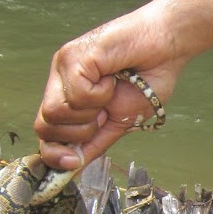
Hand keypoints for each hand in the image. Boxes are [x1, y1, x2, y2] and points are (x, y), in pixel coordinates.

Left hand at [34, 0, 184, 169]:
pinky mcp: (74, 56)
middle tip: (104, 113)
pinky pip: (76, 95)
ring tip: (110, 91)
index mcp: (68, 96)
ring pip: (56, 112)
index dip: (54, 153)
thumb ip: (94, 142)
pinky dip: (101, 94)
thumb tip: (73, 167)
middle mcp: (60, 80)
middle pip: (44, 127)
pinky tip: (112, 77)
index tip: (73, 163)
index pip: (45, 132)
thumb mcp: (119, 122)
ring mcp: (64, 66)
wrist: (168, 45)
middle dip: (79, 132)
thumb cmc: (148, 77)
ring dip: (91, 112)